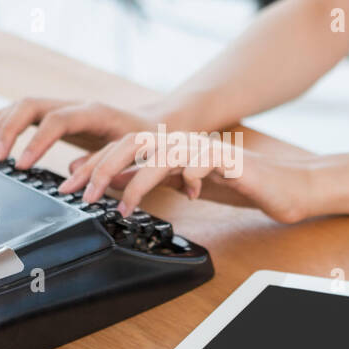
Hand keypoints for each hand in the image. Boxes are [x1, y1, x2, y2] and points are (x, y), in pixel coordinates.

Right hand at [0, 98, 160, 167]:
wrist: (152, 124)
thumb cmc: (145, 140)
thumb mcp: (134, 153)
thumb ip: (105, 164)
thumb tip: (73, 178)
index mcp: (95, 112)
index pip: (57, 120)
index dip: (36, 142)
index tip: (22, 166)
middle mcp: (75, 105)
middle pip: (31, 106)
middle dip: (8, 131)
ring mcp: (64, 107)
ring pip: (23, 107)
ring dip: (1, 127)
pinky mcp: (57, 114)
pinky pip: (23, 112)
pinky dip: (2, 120)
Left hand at [59, 130, 314, 223]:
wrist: (280, 186)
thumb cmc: (233, 185)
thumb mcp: (178, 184)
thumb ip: (143, 180)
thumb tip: (109, 183)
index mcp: (166, 147)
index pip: (120, 150)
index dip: (93, 166)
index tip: (69, 186)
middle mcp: (181, 143)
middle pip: (131, 144)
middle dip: (102, 168)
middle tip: (82, 194)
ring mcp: (202, 149)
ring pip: (158, 153)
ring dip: (134, 179)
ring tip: (120, 205)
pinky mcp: (226, 160)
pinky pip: (198, 162)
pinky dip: (184, 177)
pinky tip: (181, 195)